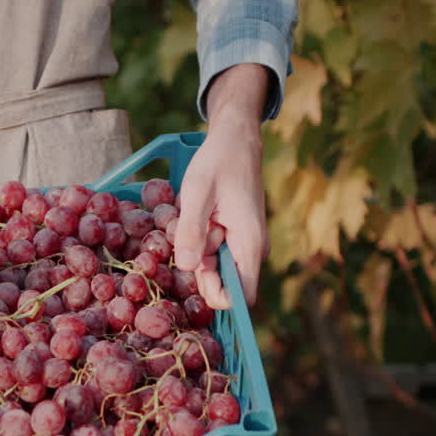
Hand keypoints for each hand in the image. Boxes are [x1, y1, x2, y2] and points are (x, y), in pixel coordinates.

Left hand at [173, 64, 271, 308]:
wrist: (235, 139)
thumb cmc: (218, 162)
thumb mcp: (197, 193)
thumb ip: (192, 231)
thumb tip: (188, 267)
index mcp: (248, 244)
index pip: (240, 296)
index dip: (214, 296)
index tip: (191, 274)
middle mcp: (250, 250)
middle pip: (221, 284)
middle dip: (197, 269)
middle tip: (185, 233)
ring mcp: (242, 244)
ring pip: (213, 268)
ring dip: (194, 251)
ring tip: (189, 218)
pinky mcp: (232, 236)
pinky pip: (211, 252)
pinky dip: (196, 241)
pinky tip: (191, 216)